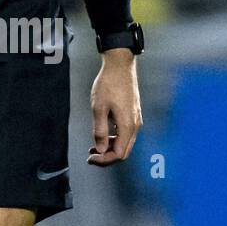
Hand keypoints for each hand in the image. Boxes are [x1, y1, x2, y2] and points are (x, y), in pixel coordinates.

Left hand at [88, 49, 141, 165]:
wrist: (120, 66)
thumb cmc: (109, 84)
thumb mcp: (98, 108)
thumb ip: (99, 131)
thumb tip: (100, 149)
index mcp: (127, 126)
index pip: (118, 154)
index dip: (104, 160)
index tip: (90, 158)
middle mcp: (135, 125)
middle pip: (124, 152)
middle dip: (107, 157)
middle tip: (91, 156)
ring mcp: (136, 120)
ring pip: (125, 144)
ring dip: (110, 148)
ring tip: (94, 147)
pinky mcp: (134, 114)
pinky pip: (126, 134)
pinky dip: (115, 139)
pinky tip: (103, 135)